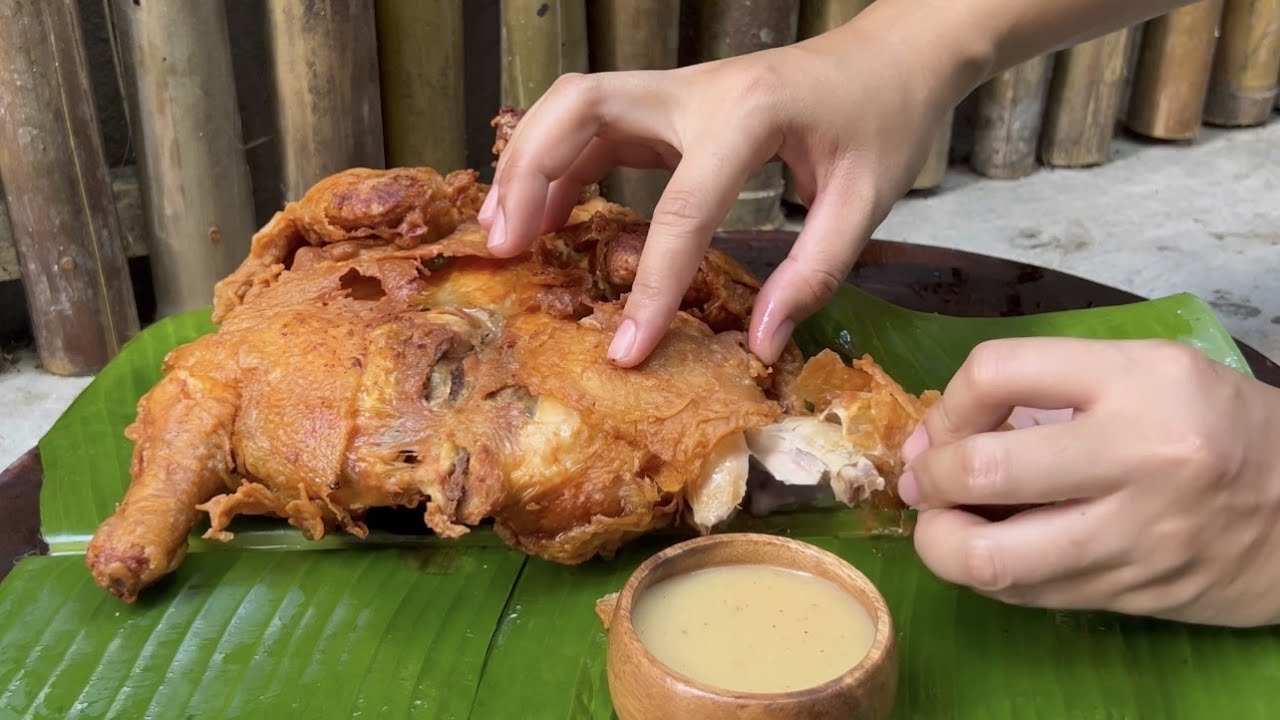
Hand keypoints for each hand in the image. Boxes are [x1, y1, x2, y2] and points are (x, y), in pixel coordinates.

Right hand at [478, 1, 987, 366]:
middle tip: (503, 246)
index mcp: (747, 115)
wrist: (896, 52)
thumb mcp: (866, 202)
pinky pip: (596, 124)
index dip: (651, 287)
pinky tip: (546, 215)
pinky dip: (558, 165)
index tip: (626, 350)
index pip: (680, 209)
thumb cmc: (884, 120)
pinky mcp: (672, 103)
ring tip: (500, 233)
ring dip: (527, 162)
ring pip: (573, 106)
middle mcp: (696, 91)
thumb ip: (812, 273)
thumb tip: (756, 343)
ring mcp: (678, 90)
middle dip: (530, 174)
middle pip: (580, 108)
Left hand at [898, 337, 1279, 626]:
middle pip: (981, 470)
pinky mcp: (1129, 594)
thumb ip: (1049, 387)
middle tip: (923, 478)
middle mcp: (1138, 457)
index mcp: (1140, 381)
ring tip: (943, 521)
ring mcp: (1134, 537)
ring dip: (940, 541)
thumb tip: (942, 431)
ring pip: (991, 558)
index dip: (948, 400)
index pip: (998, 371)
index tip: (943, 423)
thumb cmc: (1216, 426)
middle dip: (929, 476)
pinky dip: (987, 572)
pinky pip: (1026, 593)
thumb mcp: (1147, 372)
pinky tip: (991, 548)